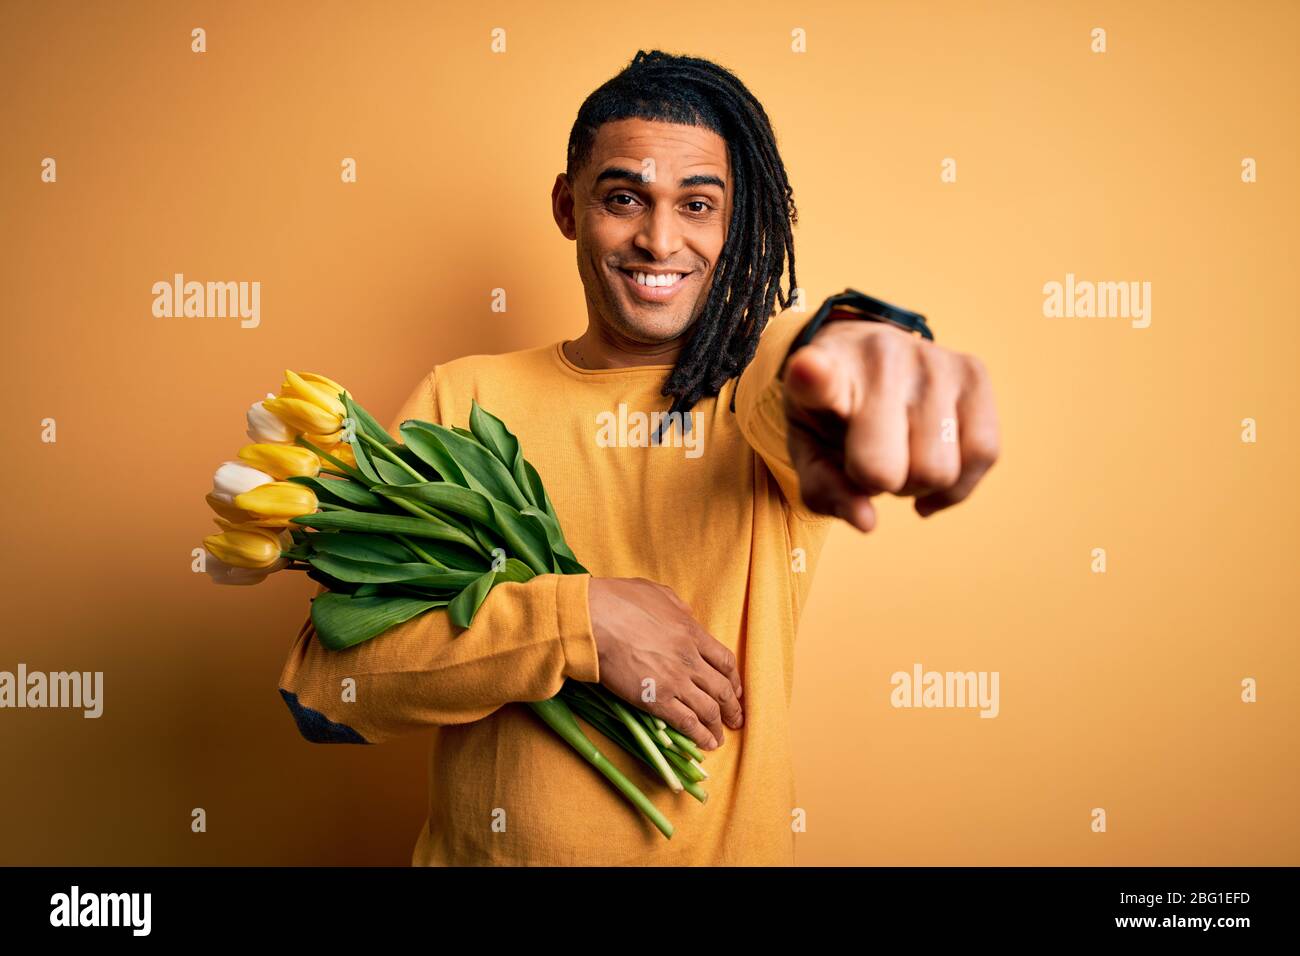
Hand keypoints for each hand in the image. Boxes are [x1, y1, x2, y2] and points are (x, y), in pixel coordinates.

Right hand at [587, 576, 742, 750]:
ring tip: (719, 740)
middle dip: (731, 709)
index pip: (725, 661)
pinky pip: (686, 722)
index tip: (735, 691)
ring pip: (708, 709)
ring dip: (716, 727)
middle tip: (735, 721)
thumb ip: (677, 607)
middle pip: (721, 689)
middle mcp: (689, 659)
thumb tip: (687, 615)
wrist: (594, 621)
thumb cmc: (619, 601)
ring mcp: (674, 681)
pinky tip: (704, 744)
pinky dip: (699, 735)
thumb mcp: (657, 593)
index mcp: (692, 632)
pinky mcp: (655, 699)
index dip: (734, 680)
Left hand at [782, 317, 998, 531]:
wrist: (865, 359)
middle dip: (880, 486)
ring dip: (919, 484)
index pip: (818, 378)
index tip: (807, 369)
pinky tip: (933, 472)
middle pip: (887, 470)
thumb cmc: (831, 415)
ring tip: (901, 455)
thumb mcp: (809, 452)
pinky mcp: (973, 369)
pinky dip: (957, 483)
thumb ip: (826, 490)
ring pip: (939, 470)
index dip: (813, 376)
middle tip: (871, 464)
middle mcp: (878, 356)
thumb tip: (867, 522)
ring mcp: (930, 359)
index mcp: (821, 373)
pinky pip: (984, 453)